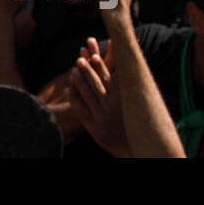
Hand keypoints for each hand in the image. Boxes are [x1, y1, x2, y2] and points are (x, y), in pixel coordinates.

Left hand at [68, 38, 128, 156]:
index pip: (110, 80)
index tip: (93, 56)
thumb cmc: (133, 123)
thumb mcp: (135, 106)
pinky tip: (69, 88)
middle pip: (97, 85)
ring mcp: (102, 117)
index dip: (101, 68)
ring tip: (73, 70)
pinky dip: (74, 97)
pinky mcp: (93, 127)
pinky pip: (80, 109)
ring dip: (79, 82)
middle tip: (79, 59)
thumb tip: (132, 66)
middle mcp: (112, 108)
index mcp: (123, 101)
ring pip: (87, 96)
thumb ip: (130, 87)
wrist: (130, 148)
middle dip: (87, 71)